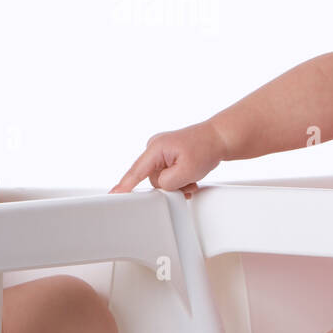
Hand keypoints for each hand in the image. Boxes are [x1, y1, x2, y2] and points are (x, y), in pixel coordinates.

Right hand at [110, 122, 226, 198]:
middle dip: (171, 185)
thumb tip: (159, 187)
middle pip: (153, 180)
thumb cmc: (206, 147)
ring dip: (178, 183)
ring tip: (192, 176)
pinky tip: (189, 175)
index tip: (113, 195)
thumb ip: (167, 183)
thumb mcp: (187, 172)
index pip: (135, 172)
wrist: (219, 137)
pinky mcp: (165, 156)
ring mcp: (159, 151)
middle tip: (189, 181)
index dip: (124, 186)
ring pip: (162, 180)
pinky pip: (166, 175)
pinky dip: (178, 179)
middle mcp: (154, 147)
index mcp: (156, 148)